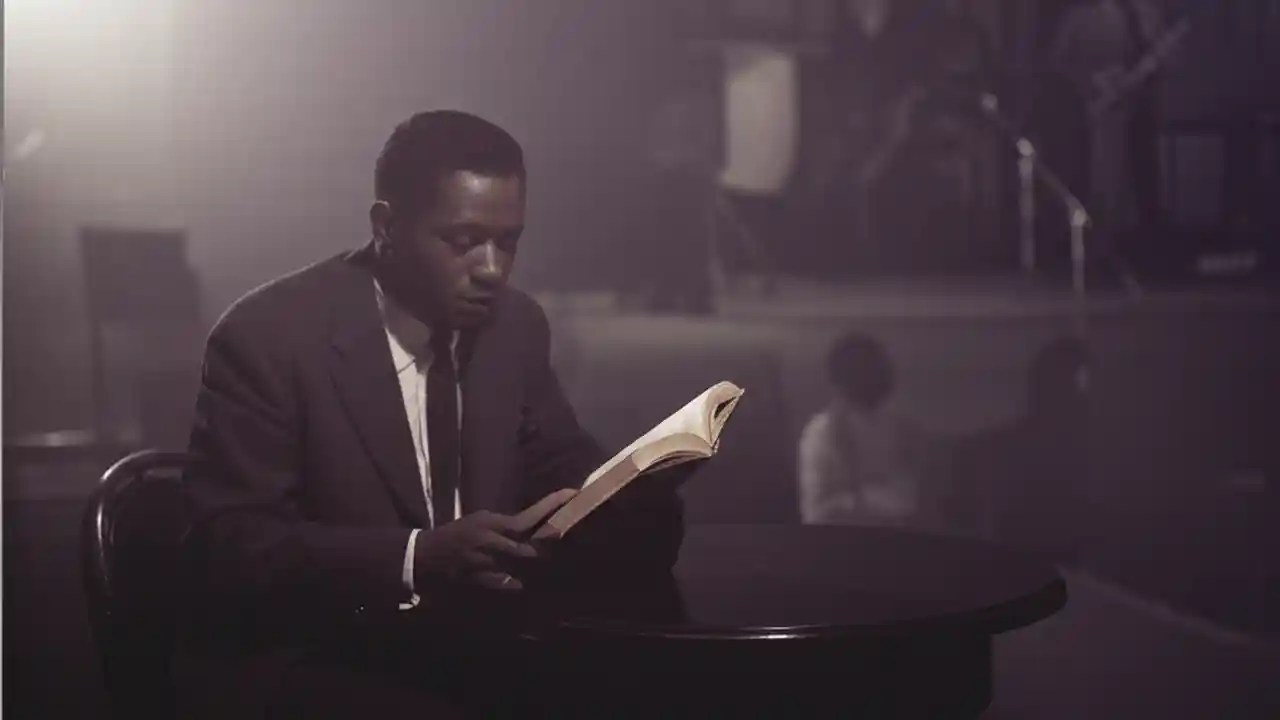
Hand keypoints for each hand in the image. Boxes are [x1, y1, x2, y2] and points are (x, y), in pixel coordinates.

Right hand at [416, 488, 576, 590]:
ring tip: (546, 566)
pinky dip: (515, 583)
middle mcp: (490, 540)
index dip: (552, 506)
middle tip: (563, 543)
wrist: (423, 557)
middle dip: (547, 546)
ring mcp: (484, 561)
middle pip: (531, 545)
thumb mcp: (479, 521)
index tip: (571, 495)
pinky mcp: (478, 580)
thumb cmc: (455, 536)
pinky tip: (520, 583)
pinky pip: (506, 583)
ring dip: (532, 566)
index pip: (529, 516)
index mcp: (491, 523)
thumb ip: (504, 526)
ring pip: (520, 564)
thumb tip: (531, 526)